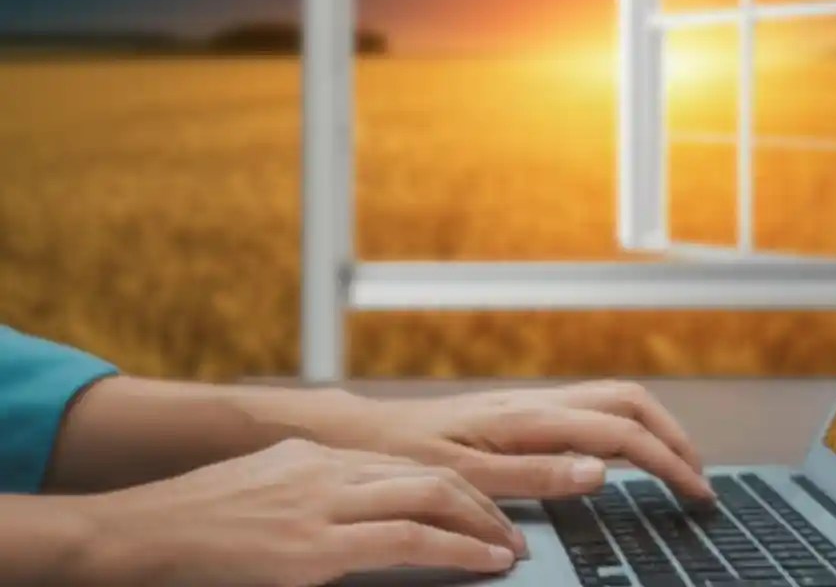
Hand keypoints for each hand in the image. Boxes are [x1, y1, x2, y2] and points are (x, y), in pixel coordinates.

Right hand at [75, 438, 522, 586]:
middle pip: (431, 474)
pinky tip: (482, 560)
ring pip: (430, 497)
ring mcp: (324, 504)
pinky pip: (405, 539)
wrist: (143, 532)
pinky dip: (455, 547)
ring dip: (482, 524)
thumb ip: (316, 494)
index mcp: (318, 456)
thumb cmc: (197, 521)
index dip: (455, 488)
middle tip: (511, 533)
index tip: (482, 509)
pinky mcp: (314, 547)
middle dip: (483, 504)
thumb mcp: (267, 489)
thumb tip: (356, 517)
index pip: (407, 465)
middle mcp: (330, 470)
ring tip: (509, 549)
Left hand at [318, 381, 712, 500]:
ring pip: (616, 398)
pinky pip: (593, 407)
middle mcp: (540, 402)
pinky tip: (630, 454)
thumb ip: (536, 476)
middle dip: (675, 435)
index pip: (622, 434)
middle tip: (699, 477)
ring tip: (677, 464)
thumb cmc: (413, 456)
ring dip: (655, 426)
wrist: (373, 434)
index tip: (696, 491)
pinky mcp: (527, 411)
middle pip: (631, 401)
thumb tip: (600, 472)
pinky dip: (628, 425)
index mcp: (532, 418)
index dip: (668, 462)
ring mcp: (535, 403)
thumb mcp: (469, 478)